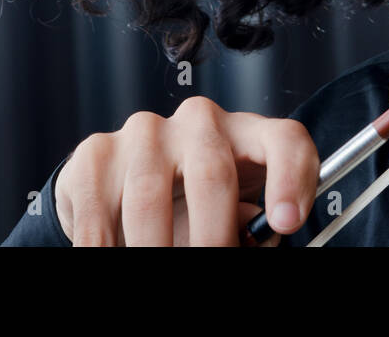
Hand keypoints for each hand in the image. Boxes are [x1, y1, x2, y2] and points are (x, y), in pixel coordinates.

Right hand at [53, 96, 318, 245]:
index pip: (285, 142)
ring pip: (148, 196)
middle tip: (212, 262)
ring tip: (162, 266)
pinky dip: (104, 247)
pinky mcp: (97, 153)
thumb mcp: (235, 210)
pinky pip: (98, 210)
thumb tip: (249, 237)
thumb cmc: (198, 201)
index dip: (290, 180)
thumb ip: (248, 224)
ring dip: (155, 246)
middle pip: (212, 174)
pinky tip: (113, 256)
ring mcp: (145, 132)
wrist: (128, 181)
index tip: (285, 222)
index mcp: (249, 133)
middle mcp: (200, 122)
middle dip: (212, 236)